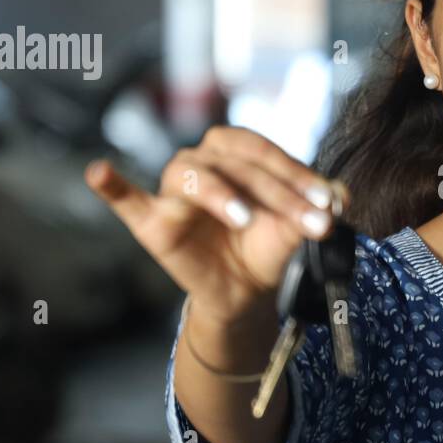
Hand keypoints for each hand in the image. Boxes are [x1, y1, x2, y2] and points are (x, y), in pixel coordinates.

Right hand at [84, 126, 348, 327]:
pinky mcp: (151, 221)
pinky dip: (111, 186)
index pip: (264, 151)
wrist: (246, 290)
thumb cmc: (267, 245)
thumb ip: (318, 208)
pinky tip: (97, 172)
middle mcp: (203, 160)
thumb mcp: (296, 228)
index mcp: (236, 151)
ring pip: (192, 175)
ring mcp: (173, 190)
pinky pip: (125, 200)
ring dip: (220, 192)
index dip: (297, 173)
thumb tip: (345, 195)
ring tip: (246, 219)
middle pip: (236, 163)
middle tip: (310, 221)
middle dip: (278, 191)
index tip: (329, 201)